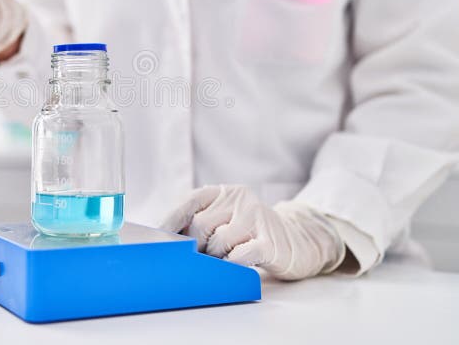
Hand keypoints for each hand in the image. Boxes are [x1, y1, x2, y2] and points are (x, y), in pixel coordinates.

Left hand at [160, 185, 344, 280]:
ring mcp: (256, 218)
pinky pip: (240, 256)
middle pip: (200, 225)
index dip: (171, 220)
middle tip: (200, 259)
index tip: (159, 239)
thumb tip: (166, 240)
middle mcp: (240, 199)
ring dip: (215, 259)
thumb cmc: (252, 235)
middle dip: (195, 247)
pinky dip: (231, 265)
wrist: (299, 242)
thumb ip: (202, 221)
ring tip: (224, 261)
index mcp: (225, 192)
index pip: (190, 200)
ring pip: (218, 242)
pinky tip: (236, 266)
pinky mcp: (270, 241)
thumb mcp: (227, 218)